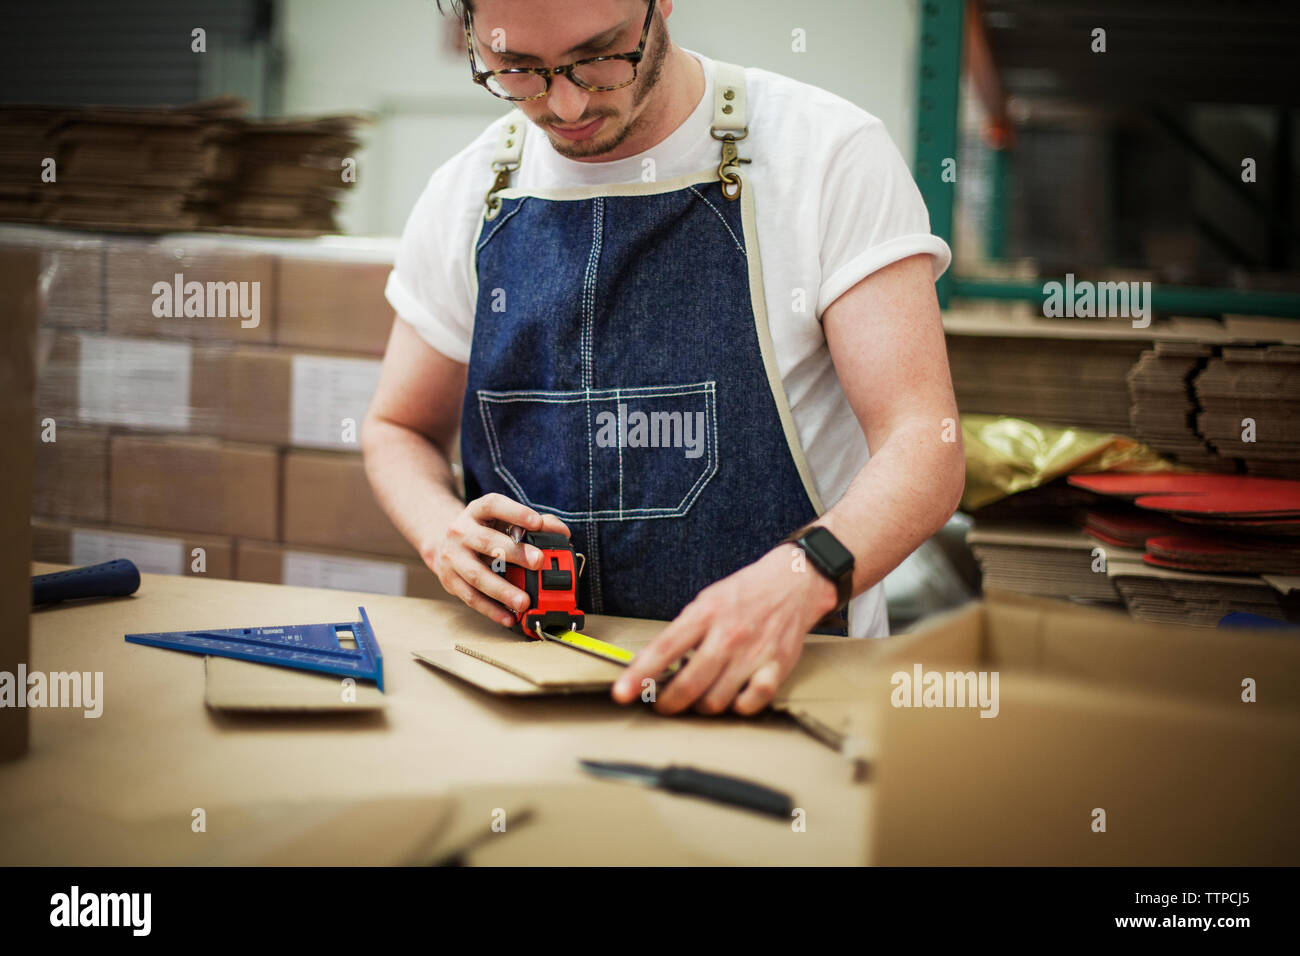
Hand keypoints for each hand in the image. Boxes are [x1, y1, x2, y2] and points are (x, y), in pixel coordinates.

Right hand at [424, 492, 569, 627]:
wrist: (443, 542)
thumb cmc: (483, 530)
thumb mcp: (502, 520)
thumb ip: (534, 522)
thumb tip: (560, 531)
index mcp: (477, 511)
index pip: (494, 505)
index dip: (515, 512)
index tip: (537, 523)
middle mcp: (461, 531)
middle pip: (486, 541)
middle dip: (514, 553)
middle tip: (538, 562)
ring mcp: (453, 557)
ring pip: (477, 575)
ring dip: (502, 590)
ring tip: (524, 601)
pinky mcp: (450, 581)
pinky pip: (471, 598)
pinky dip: (492, 610)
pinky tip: (510, 617)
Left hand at [611, 545, 839, 714]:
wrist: (793, 583)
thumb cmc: (745, 594)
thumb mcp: (706, 601)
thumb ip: (683, 632)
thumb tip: (653, 664)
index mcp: (705, 614)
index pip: (663, 649)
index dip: (639, 674)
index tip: (622, 693)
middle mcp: (728, 635)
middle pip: (689, 683)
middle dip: (669, 703)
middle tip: (663, 705)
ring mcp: (753, 653)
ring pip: (717, 700)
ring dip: (701, 706)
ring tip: (699, 698)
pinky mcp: (776, 667)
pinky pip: (751, 703)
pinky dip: (737, 707)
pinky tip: (732, 698)